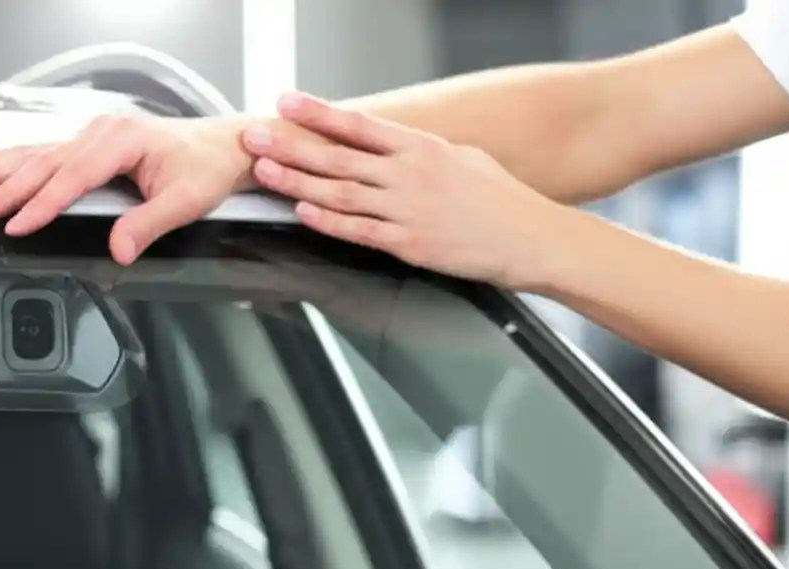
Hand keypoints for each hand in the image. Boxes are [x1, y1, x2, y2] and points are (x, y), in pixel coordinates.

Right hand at [0, 116, 253, 264]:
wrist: (222, 146)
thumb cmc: (206, 169)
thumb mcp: (187, 201)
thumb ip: (149, 224)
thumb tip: (119, 250)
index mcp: (122, 141)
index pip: (72, 178)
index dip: (41, 204)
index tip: (14, 225)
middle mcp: (100, 133)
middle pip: (41, 164)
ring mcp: (91, 135)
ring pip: (32, 154)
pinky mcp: (87, 143)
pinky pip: (40, 151)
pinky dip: (8, 159)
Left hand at [241, 93, 571, 290]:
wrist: (533, 238)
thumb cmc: (501, 200)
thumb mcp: (463, 159)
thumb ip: (420, 152)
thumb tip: (393, 144)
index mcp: (422, 148)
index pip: (360, 124)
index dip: (318, 113)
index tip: (286, 102)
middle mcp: (410, 174)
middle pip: (338, 157)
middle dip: (291, 145)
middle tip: (255, 137)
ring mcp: (408, 210)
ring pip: (341, 193)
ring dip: (297, 182)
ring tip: (265, 172)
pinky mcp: (410, 245)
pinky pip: (359, 232)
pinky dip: (328, 221)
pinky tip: (302, 212)